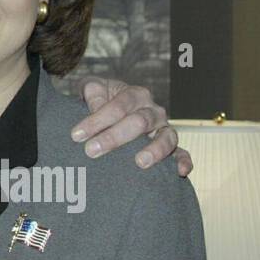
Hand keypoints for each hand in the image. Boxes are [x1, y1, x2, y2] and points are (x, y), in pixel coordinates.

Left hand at [73, 77, 192, 176]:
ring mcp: (164, 129)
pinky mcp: (171, 147)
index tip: (76, 135)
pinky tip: (180, 171)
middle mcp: (153, 110)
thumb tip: (95, 107)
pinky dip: (183, 161)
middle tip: (92, 150)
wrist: (115, 110)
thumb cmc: (101, 99)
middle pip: (139, 122)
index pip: (118, 105)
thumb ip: (92, 93)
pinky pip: (182, 153)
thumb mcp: (93, 89)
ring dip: (154, 150)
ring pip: (166, 137)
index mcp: (135, 94)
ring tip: (140, 163)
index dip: (97, 120)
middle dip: (114, 137)